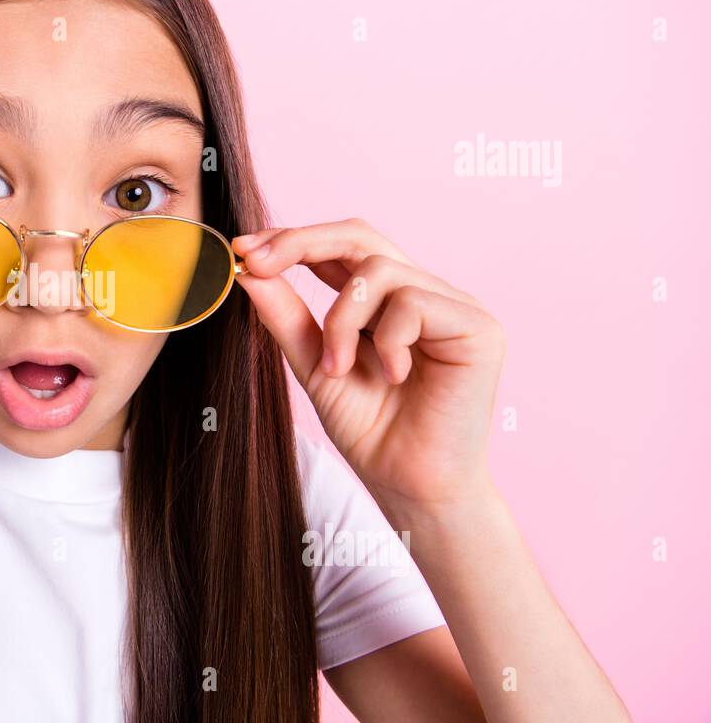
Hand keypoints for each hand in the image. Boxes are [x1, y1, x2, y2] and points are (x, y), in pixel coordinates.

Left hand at [233, 218, 504, 514]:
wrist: (412, 487)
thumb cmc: (372, 431)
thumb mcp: (314, 365)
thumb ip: (287, 317)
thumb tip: (249, 269)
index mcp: (386, 300)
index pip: (340, 247)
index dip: (293, 240)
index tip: (243, 250)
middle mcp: (423, 293)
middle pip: (361, 235)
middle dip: (301, 243)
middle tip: (257, 263)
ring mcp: (454, 306)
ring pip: (379, 269)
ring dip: (342, 319)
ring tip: (337, 369)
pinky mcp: (479, 327)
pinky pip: (413, 302)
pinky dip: (386, 341)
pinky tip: (394, 378)